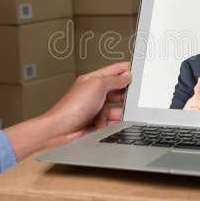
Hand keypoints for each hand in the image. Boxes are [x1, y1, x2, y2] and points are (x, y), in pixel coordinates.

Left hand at [3, 62, 131, 158]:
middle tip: (133, 94)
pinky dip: (118, 122)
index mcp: (92, 81)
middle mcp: (95, 94)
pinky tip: (115, 122)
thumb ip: (114, 80)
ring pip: (118, 107)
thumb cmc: (71, 107)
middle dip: (125, 93)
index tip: (137, 69)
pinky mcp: (100, 124)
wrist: (62, 132)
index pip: (112, 71)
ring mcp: (97, 110)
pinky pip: (115, 121)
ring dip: (120, 110)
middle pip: (117, 90)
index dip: (124, 69)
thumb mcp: (97, 85)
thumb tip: (126, 76)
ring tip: (118, 111)